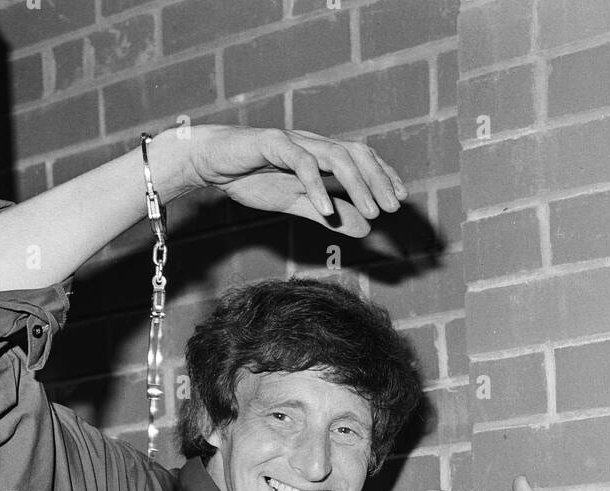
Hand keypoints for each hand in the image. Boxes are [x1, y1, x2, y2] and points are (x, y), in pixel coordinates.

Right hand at [174, 124, 405, 236]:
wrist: (210, 161)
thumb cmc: (251, 178)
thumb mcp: (296, 203)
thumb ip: (328, 214)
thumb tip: (365, 229)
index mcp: (320, 155)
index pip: (361, 159)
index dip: (383, 176)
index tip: (400, 200)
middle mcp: (312, 144)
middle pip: (355, 154)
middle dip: (378, 180)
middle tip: (393, 208)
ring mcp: (293, 142)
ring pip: (335, 156)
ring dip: (357, 184)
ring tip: (372, 212)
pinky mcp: (271, 144)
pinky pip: (300, 163)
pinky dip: (316, 187)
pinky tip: (327, 210)